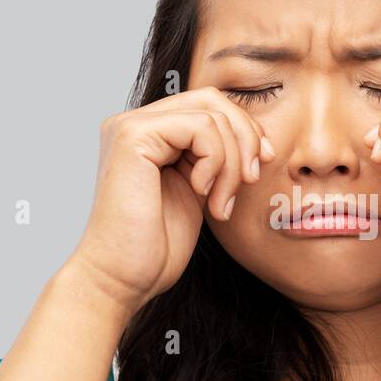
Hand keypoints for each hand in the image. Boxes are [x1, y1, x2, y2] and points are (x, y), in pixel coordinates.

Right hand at [69, 87, 274, 314]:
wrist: (122, 279)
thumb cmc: (156, 247)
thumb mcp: (199, 191)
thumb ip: (215, 159)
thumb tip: (257, 137)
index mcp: (149, 134)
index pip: (209, 105)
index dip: (244, 132)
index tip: (258, 169)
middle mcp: (134, 123)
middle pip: (212, 100)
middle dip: (245, 139)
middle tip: (250, 181)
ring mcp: (130, 126)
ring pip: (211, 114)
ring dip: (232, 162)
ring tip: (221, 203)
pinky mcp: (132, 137)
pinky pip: (201, 127)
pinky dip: (216, 162)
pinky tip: (202, 193)